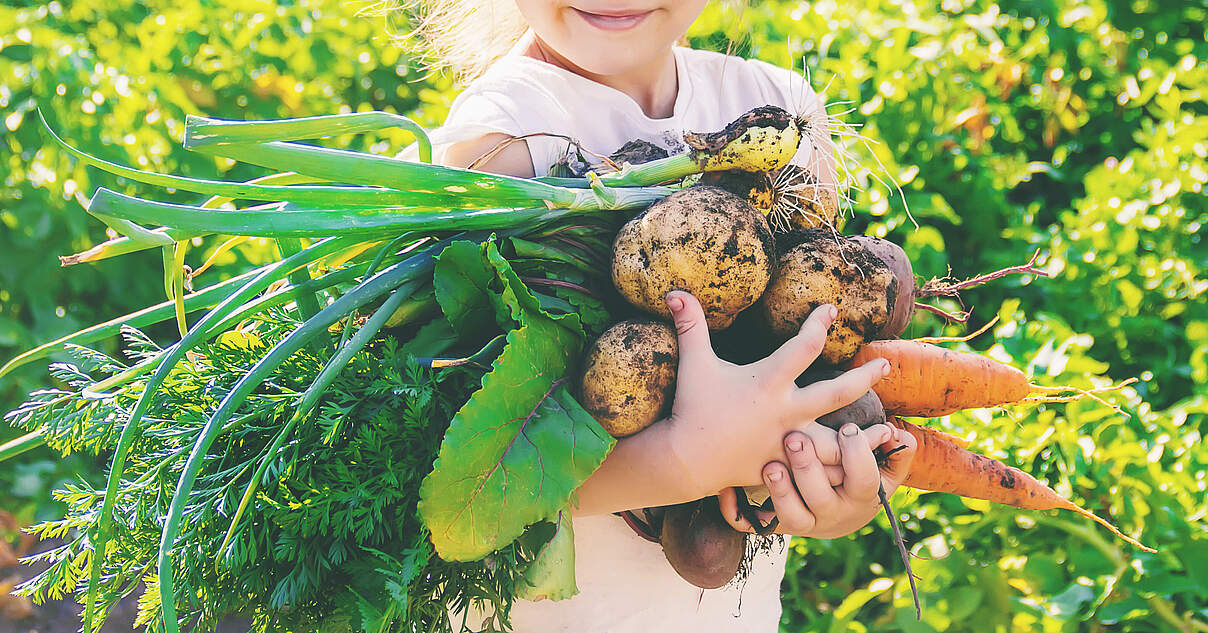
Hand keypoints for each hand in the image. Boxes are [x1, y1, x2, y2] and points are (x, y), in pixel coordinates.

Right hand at [662, 290, 889, 498]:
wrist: (686, 460)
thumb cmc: (692, 407)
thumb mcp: (694, 363)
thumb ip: (690, 326)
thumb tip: (675, 290)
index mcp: (768, 382)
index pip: (804, 346)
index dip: (819, 323)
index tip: (831, 310)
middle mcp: (785, 411)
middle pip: (838, 392)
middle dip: (865, 377)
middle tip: (885, 364)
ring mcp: (789, 442)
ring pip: (838, 441)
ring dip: (865, 437)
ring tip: (889, 430)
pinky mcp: (787, 467)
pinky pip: (821, 471)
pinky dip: (843, 470)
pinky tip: (861, 466)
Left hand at [717, 421, 916, 537]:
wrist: (835, 514)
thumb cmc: (857, 477)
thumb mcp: (883, 468)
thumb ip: (896, 452)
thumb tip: (899, 435)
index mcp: (859, 496)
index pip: (864, 480)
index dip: (857, 456)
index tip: (847, 428)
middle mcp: (830, 513)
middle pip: (821, 499)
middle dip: (808, 470)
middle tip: (796, 439)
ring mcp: (801, 522)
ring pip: (790, 516)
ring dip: (779, 491)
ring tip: (769, 465)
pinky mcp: (772, 525)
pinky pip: (750, 525)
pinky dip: (735, 510)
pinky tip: (724, 490)